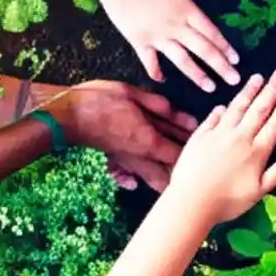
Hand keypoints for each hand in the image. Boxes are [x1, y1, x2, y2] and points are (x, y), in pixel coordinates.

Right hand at [42, 81, 197, 190]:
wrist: (67, 115)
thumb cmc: (100, 101)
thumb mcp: (134, 95)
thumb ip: (160, 107)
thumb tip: (185, 117)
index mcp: (150, 141)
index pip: (181, 155)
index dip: (196, 154)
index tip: (208, 149)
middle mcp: (141, 157)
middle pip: (170, 176)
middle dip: (185, 176)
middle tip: (199, 171)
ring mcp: (129, 162)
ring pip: (154, 180)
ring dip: (168, 179)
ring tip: (182, 178)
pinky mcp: (118, 161)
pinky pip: (135, 176)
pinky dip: (144, 179)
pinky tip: (146, 180)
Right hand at [97, 0, 239, 91]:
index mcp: (187, 11)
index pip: (211, 33)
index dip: (225, 48)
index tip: (236, 61)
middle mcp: (175, 27)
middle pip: (202, 50)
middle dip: (220, 66)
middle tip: (234, 80)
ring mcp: (157, 37)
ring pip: (181, 60)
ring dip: (196, 75)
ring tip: (210, 87)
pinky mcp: (139, 42)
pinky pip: (150, 61)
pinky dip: (156, 72)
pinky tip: (163, 81)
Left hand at [168, 70, 275, 222]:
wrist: (191, 201)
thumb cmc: (228, 201)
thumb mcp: (259, 191)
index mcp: (257, 151)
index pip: (275, 123)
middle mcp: (240, 137)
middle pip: (258, 109)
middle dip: (271, 89)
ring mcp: (218, 134)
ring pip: (237, 108)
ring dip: (248, 92)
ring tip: (257, 78)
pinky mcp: (200, 137)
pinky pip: (213, 118)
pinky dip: (221, 110)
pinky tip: (224, 104)